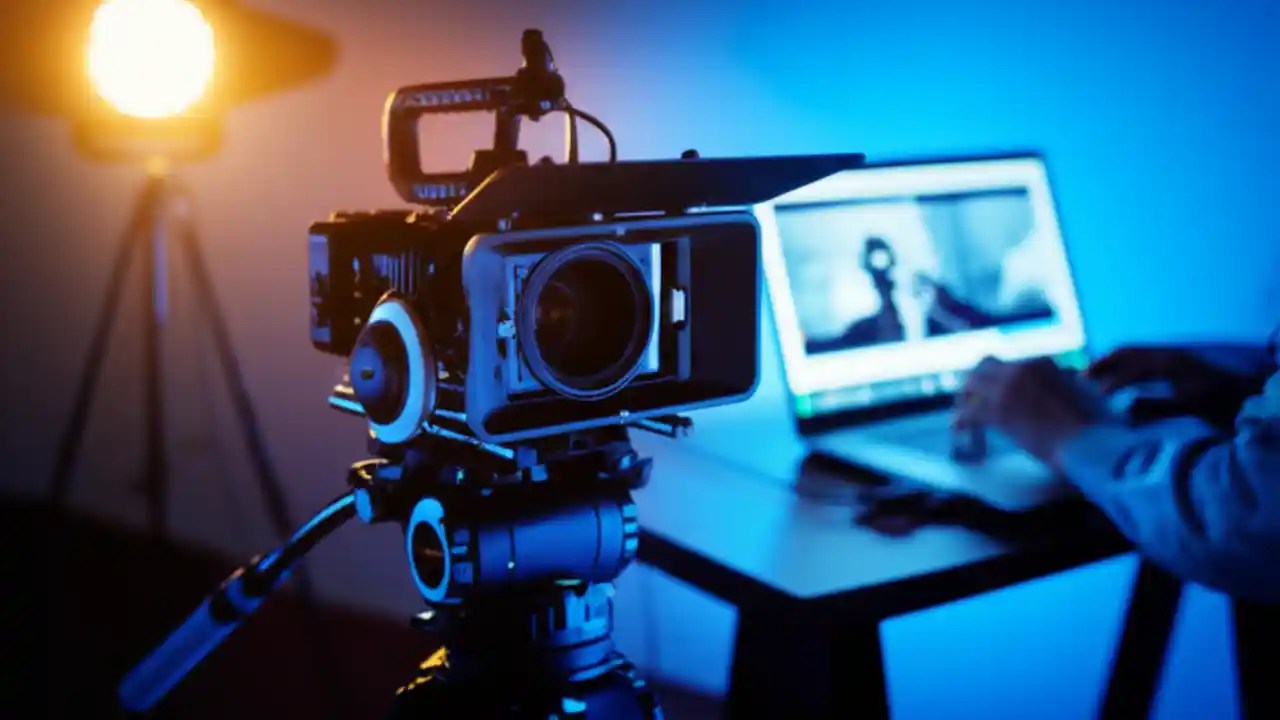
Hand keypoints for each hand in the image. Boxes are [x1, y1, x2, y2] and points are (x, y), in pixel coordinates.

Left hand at [954, 357, 1107, 466]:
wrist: (1089, 442)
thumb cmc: (1094, 425)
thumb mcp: (1083, 392)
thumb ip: (1068, 383)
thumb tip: (1068, 378)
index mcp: (1041, 363)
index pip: (1011, 364)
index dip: (1000, 378)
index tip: (996, 390)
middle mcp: (1021, 369)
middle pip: (984, 366)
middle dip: (976, 381)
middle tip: (970, 397)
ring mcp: (1006, 389)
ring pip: (971, 384)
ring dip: (964, 398)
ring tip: (962, 413)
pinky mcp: (997, 411)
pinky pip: (969, 413)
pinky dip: (961, 421)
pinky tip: (958, 429)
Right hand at [1086, 346, 1243, 401]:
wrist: (1245, 394)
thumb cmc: (1218, 403)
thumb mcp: (1187, 408)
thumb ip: (1155, 408)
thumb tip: (1124, 409)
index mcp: (1168, 363)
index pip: (1130, 370)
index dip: (1111, 382)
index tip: (1095, 396)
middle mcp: (1166, 353)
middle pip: (1126, 352)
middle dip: (1102, 363)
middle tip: (1082, 377)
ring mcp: (1171, 354)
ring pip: (1133, 352)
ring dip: (1112, 362)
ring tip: (1094, 376)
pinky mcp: (1174, 360)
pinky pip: (1141, 356)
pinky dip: (1125, 363)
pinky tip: (1119, 377)